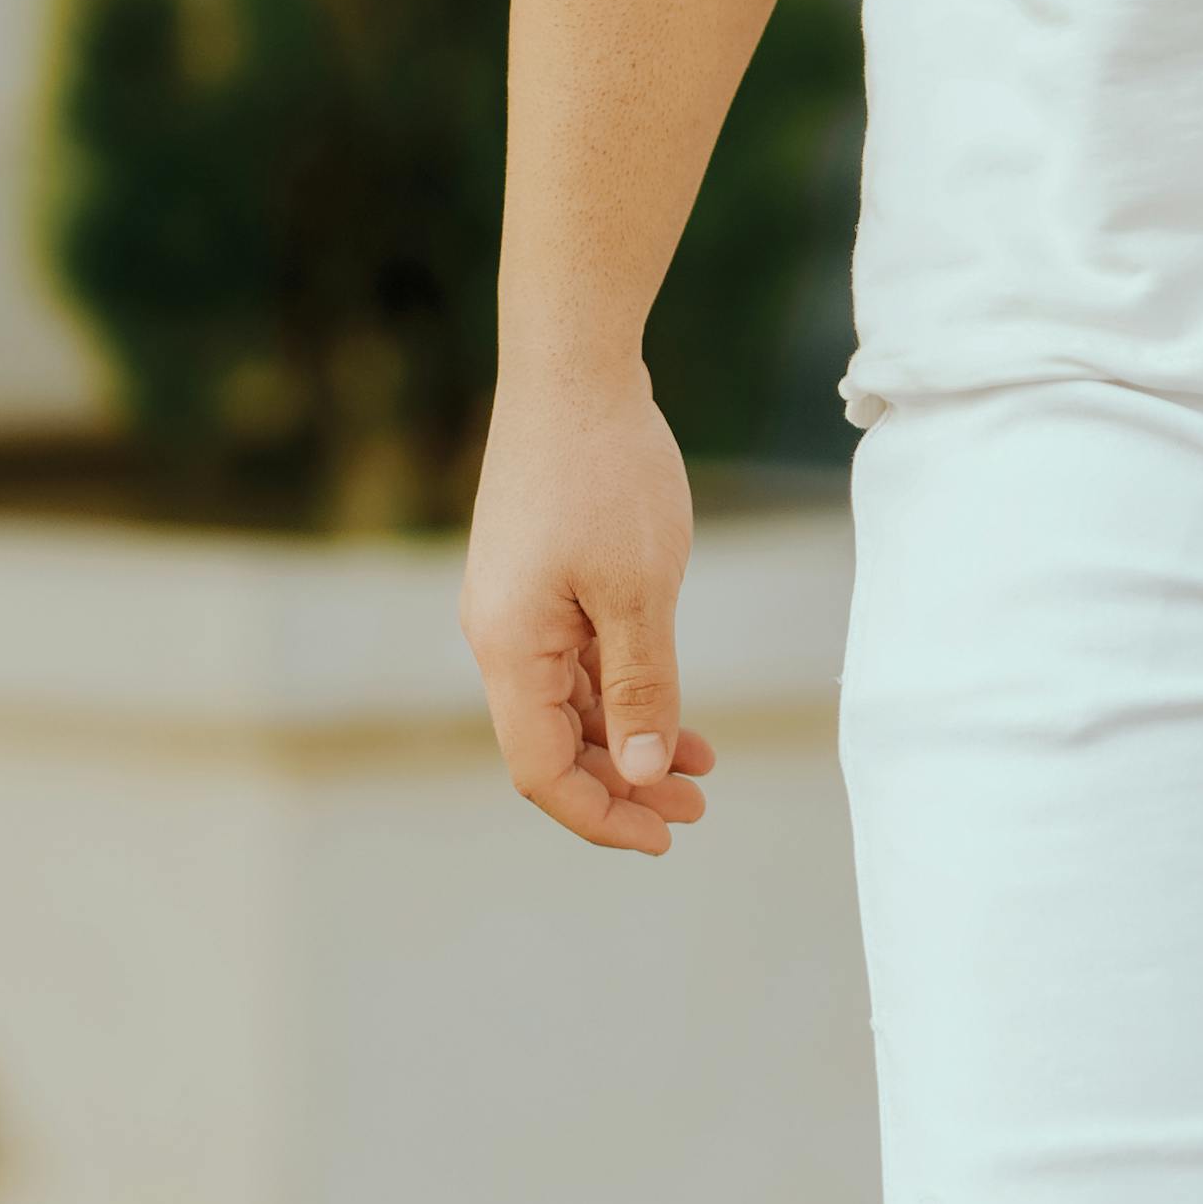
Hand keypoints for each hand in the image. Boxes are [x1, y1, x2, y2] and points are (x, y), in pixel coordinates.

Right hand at [461, 360, 713, 847]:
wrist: (573, 369)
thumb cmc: (606, 472)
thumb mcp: (640, 590)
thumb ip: (640, 688)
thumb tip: (641, 775)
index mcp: (508, 648)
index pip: (539, 769)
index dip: (600, 815)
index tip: (667, 834)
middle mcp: (500, 635)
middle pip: (551, 744)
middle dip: (623, 784)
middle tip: (698, 807)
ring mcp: (518, 607)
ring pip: (568, 705)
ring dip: (629, 741)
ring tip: (703, 765)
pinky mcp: (541, 580)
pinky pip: (577, 661)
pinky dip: (624, 692)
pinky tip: (675, 706)